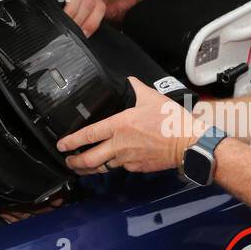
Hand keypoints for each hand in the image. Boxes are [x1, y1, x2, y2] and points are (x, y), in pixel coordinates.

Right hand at [18, 0, 105, 37]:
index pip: (99, 6)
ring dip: (73, 7)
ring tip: (63, 18)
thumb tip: (79, 40)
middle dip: (80, 18)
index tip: (82, 34)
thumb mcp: (59, 19)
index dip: (93, 22)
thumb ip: (71, 25)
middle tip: (69, 29)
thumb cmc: (41, 7)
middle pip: (90, 0)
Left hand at [57, 77, 205, 174]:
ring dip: (90, 168)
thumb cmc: (172, 121)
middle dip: (75, 162)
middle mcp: (120, 145)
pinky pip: (121, 168)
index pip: (88, 135)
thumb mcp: (151, 98)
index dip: (71, 141)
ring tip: (82, 167)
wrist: (188, 144)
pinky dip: (114, 166)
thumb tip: (128, 81)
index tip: (61, 144)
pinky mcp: (138, 168)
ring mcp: (128, 159)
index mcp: (120, 126)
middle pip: (90, 159)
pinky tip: (112, 163)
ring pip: (103, 167)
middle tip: (68, 160)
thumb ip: (136, 88)